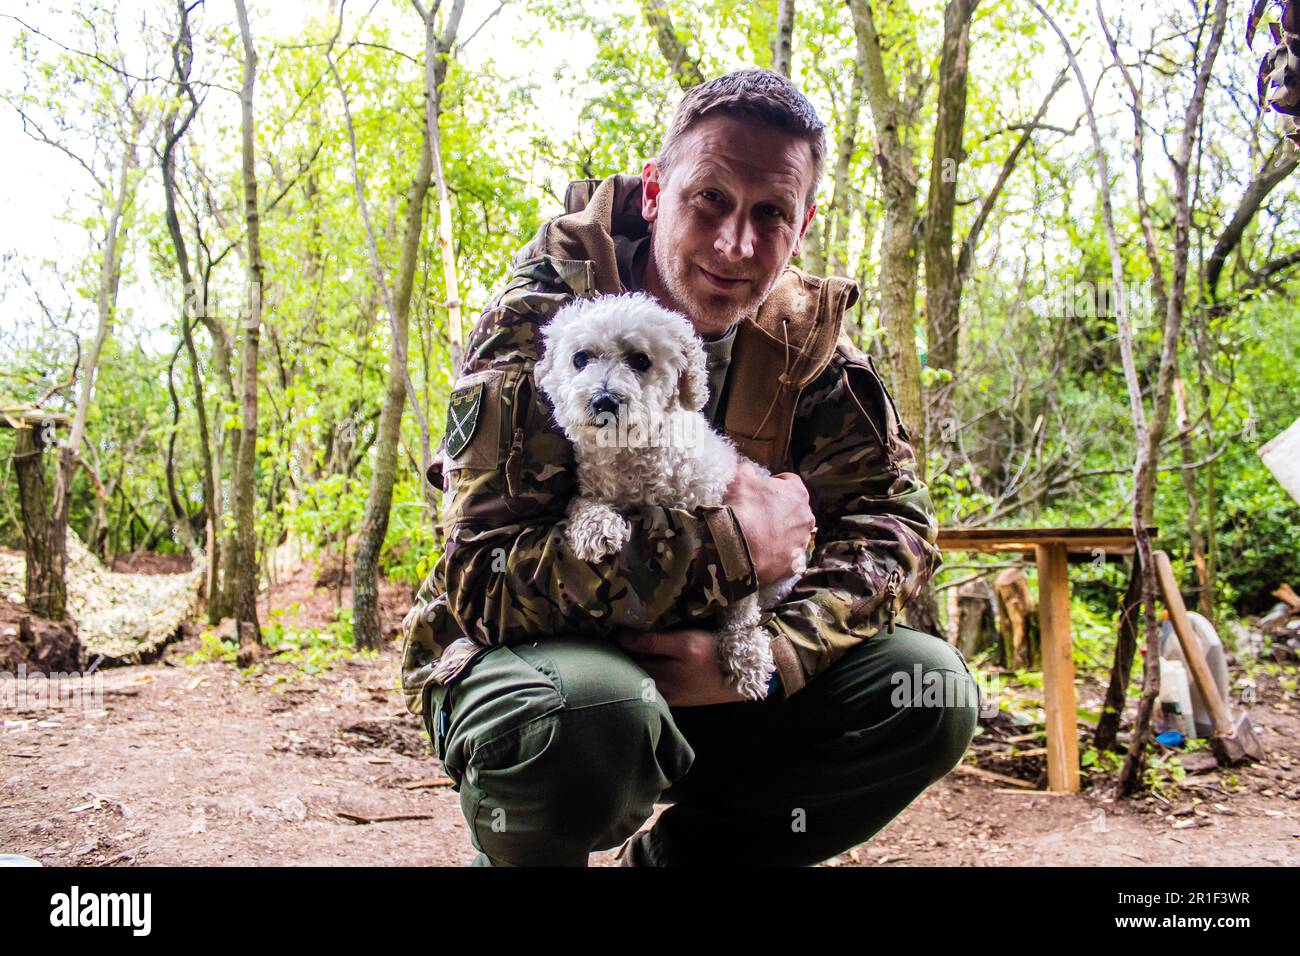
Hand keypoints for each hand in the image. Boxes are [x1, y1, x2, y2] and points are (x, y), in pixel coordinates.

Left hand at [618, 628, 748, 706]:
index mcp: (657, 678)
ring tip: (621, 653)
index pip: (625, 664)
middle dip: (620, 661)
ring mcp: (670, 697)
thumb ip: (652, 642)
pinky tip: (644, 667)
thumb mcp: (684, 643)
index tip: (600, 636)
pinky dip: (646, 677)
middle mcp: (660, 692)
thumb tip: (621, 637)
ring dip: (632, 670)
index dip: (612, 650)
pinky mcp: (680, 697)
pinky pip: (655, 688)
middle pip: (632, 676)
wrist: (743, 675)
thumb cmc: (713, 655)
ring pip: (643, 683)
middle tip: (605, 643)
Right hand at [723, 461, 813, 585]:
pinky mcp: (794, 561)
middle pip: (794, 508)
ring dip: (780, 531)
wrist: (738, 547)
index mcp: (797, 492)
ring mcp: (801, 541)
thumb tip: (748, 469)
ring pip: (792, 532)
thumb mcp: (739, 479)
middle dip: (780, 509)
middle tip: (759, 512)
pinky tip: (762, 551)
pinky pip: (787, 554)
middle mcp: (806, 516)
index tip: (762, 488)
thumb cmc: (742, 508)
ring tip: (760, 534)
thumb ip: (747, 470)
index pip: (790, 481)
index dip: (775, 482)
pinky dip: (778, 552)